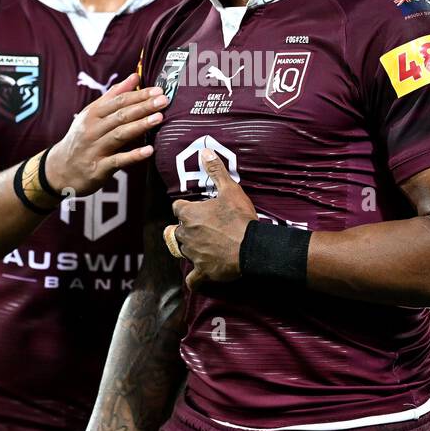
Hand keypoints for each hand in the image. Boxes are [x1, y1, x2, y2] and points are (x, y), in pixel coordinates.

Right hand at [45, 73, 168, 196]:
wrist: (60, 169)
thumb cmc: (82, 138)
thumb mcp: (92, 114)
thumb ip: (114, 95)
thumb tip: (135, 76)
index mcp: (92, 114)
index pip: (118, 101)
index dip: (139, 95)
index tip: (158, 89)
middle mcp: (92, 129)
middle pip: (120, 115)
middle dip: (143, 107)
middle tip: (164, 100)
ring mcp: (95, 149)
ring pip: (120, 134)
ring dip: (140, 126)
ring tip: (159, 118)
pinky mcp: (98, 168)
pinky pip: (118, 160)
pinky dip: (133, 156)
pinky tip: (149, 150)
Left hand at [168, 148, 256, 290]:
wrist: (252, 246)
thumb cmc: (240, 217)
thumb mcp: (230, 190)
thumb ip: (215, 171)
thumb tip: (204, 150)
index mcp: (189, 214)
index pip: (177, 208)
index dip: (186, 207)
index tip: (196, 208)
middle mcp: (186, 235)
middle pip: (178, 230)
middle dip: (187, 229)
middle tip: (203, 228)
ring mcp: (193, 255)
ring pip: (184, 252)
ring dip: (191, 249)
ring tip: (206, 246)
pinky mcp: (203, 272)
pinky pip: (192, 279)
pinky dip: (195, 278)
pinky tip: (200, 275)